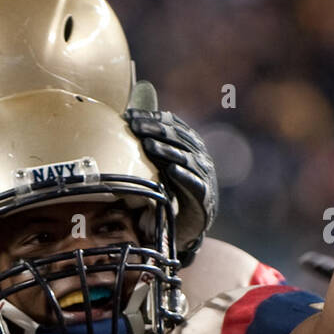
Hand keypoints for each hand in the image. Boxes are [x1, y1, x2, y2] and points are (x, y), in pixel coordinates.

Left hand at [123, 81, 217, 251]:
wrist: (192, 218)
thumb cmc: (174, 184)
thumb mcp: (161, 161)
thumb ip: (151, 139)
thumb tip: (128, 114)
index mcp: (189, 142)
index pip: (171, 123)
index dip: (152, 117)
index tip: (130, 115)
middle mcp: (198, 153)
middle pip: (177, 137)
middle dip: (155, 129)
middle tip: (135, 126)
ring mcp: (203, 172)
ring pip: (185, 157)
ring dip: (166, 150)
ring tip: (148, 145)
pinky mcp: (204, 193)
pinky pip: (194, 183)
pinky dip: (184, 176)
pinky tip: (171, 171)